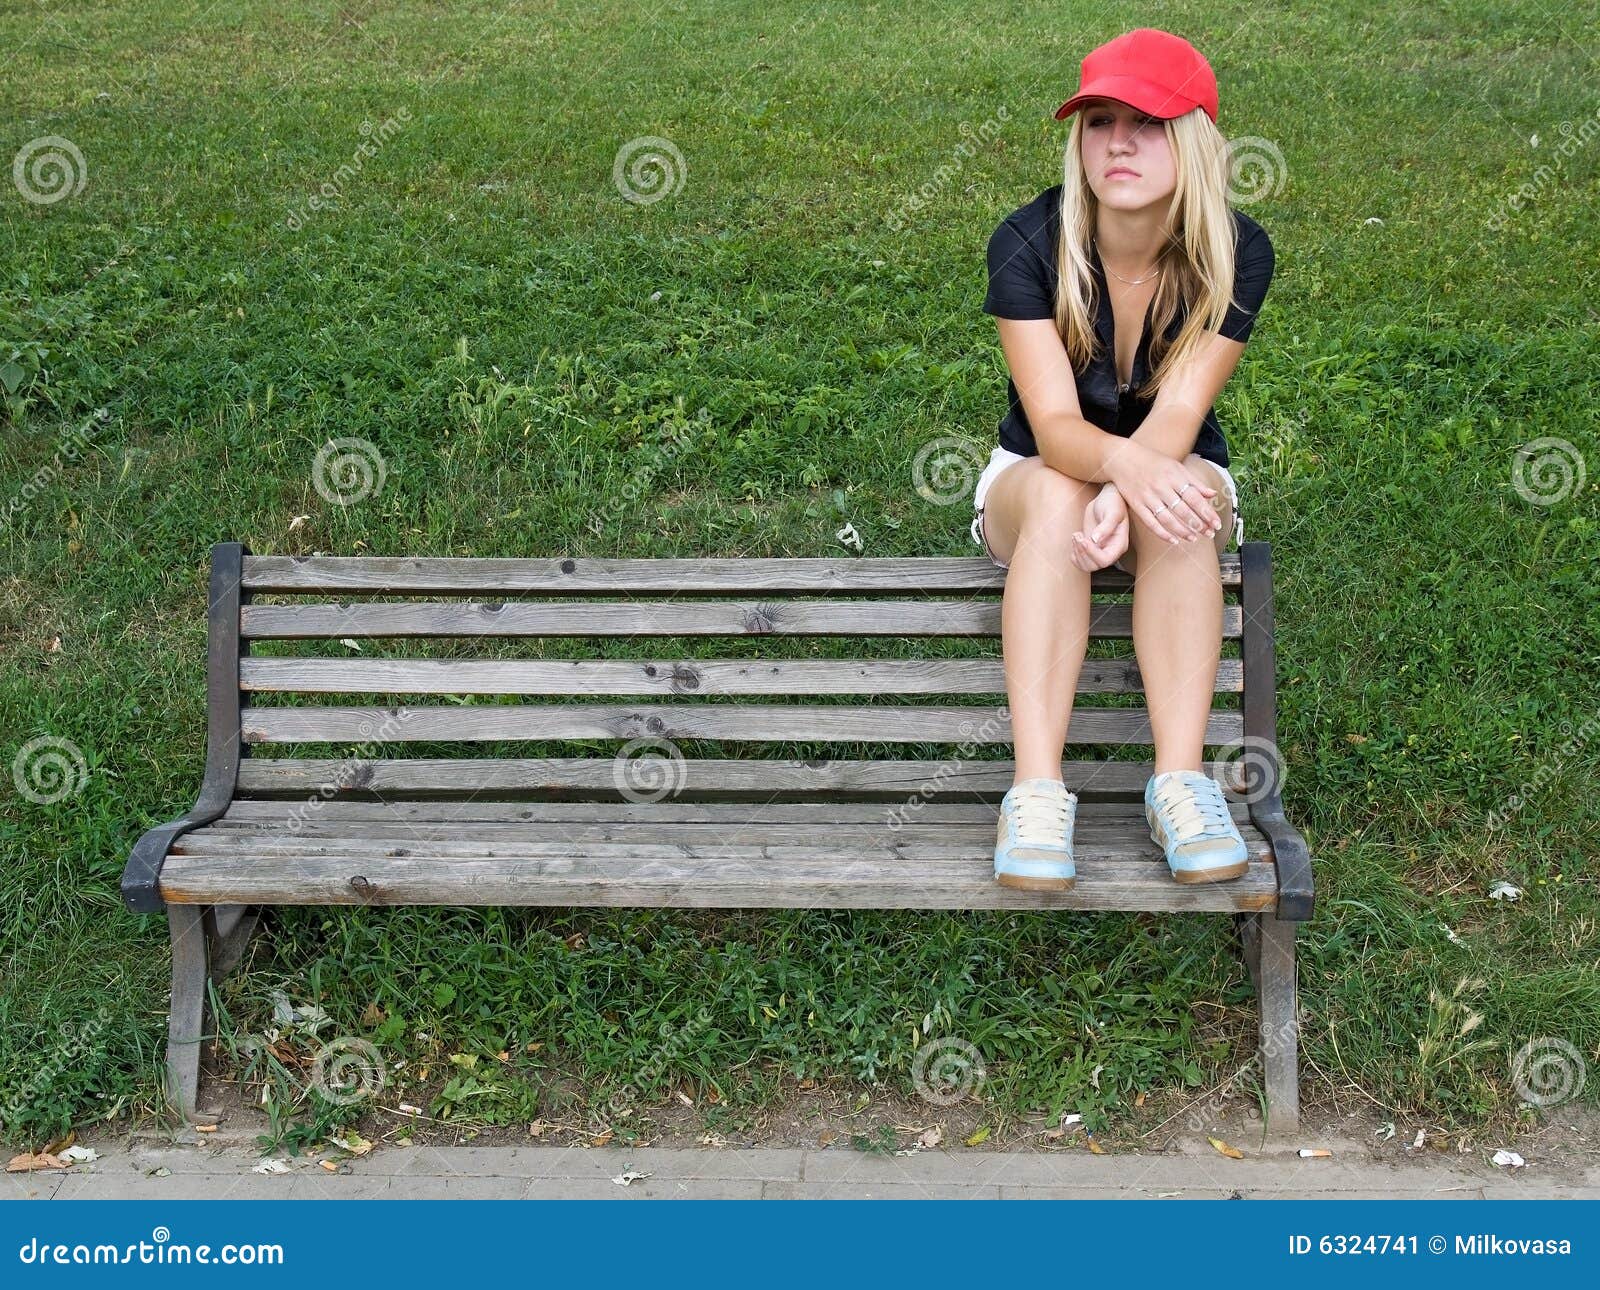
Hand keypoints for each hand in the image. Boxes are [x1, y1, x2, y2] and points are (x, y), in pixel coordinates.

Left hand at [1071, 482, 1128, 571]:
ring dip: (1077, 554)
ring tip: (1075, 535)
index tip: (1083, 539)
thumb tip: (1096, 540)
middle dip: (1082, 553)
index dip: (1092, 553)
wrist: (1107, 498)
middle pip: (1095, 565)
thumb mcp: (1112, 511)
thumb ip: (1106, 526)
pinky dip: (1074, 556)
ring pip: (1087, 566)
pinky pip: (1081, 562)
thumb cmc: (1113, 502)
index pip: (1106, 560)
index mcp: (1119, 544)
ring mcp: (1101, 550)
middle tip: (1077, 535)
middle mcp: (1111, 550)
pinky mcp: (1091, 548)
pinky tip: (1075, 541)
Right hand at [1104, 442, 1220, 544]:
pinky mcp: (1137, 505)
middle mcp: (1161, 487)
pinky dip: (1162, 533)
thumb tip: (1212, 494)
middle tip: (1209, 534)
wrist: (1122, 459)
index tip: (1216, 523)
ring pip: (1168, 519)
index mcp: (1174, 476)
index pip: (1194, 498)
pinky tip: (1173, 540)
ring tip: (1193, 538)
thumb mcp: (1176, 467)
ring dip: (1182, 531)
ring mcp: (1148, 497)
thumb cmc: (1152, 462)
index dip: (1207, 512)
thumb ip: (1194, 482)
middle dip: (1198, 524)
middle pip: (1183, 510)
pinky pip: (1151, 523)